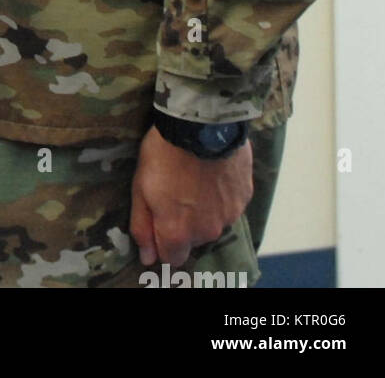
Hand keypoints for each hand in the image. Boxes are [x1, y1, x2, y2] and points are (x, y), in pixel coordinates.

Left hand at [129, 126, 253, 268]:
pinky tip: (211, 172)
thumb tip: (147, 258)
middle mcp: (207, 232)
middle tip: (173, 190)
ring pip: (212, 222)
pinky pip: (229, 205)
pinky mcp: (244, 197)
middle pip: (193, 239)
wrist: (199, 126)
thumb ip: (142, 227)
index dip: (162, 242)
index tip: (158, 220)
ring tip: (193, 178)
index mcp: (179, 232)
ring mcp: (229, 216)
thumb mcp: (140, 188)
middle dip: (183, 223)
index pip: (172, 258)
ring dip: (203, 209)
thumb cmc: (163, 156)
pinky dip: (220, 195)